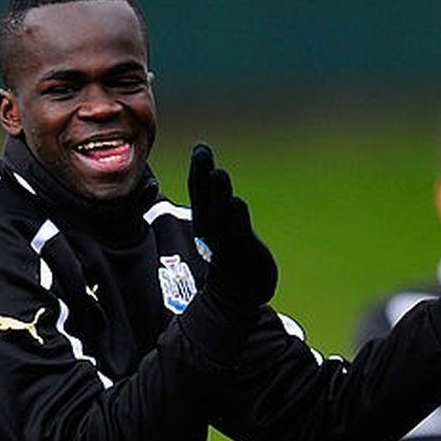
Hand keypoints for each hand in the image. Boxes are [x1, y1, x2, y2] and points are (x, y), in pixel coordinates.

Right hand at [188, 143, 277, 307]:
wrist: (237, 293)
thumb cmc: (229, 253)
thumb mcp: (218, 225)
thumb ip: (212, 199)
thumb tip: (209, 170)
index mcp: (205, 221)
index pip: (199, 193)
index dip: (198, 171)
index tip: (200, 148)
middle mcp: (212, 231)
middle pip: (205, 200)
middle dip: (203, 176)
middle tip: (202, 151)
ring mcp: (226, 243)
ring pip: (220, 216)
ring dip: (218, 195)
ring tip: (218, 173)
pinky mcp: (242, 255)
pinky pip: (237, 236)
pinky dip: (236, 220)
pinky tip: (236, 202)